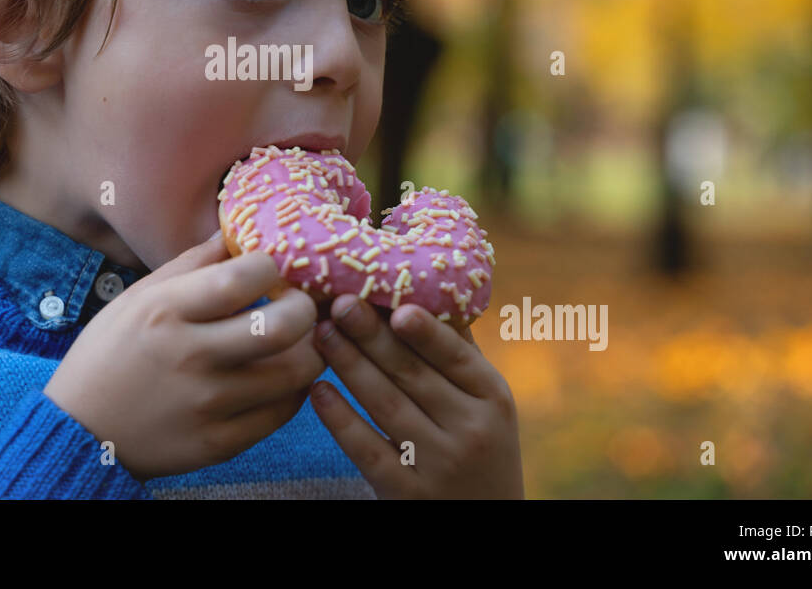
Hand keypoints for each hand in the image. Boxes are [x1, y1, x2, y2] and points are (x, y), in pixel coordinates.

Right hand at [43, 234, 323, 481]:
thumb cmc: (110, 355)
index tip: (271, 270)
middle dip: (305, 309)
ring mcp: (206, 405)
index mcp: (165, 312)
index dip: (271, 266)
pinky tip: (278, 379)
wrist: (80, 433)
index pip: (243, 277)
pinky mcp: (218, 444)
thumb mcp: (137, 298)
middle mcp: (189, 357)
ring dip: (307, 352)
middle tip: (299, 306)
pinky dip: (291, 392)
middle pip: (282, 326)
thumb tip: (234, 231)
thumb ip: (191, 265)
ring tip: (297, 343)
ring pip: (294, 374)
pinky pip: (281, 414)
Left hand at [308, 294, 524, 498]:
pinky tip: (318, 390)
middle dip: (371, 335)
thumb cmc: (481, 445)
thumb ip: (460, 353)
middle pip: (412, 375)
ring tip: (322, 333)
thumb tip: (429, 289)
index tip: (393, 304)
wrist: (485, 521)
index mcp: (493, 398)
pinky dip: (340, 419)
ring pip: (386, 406)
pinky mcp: (407, 494)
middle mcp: (471, 431)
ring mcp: (439, 465)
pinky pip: (367, 450)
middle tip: (339, 303)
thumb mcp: (487, 402)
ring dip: (349, 365)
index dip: (425, 330)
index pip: (455, 356)